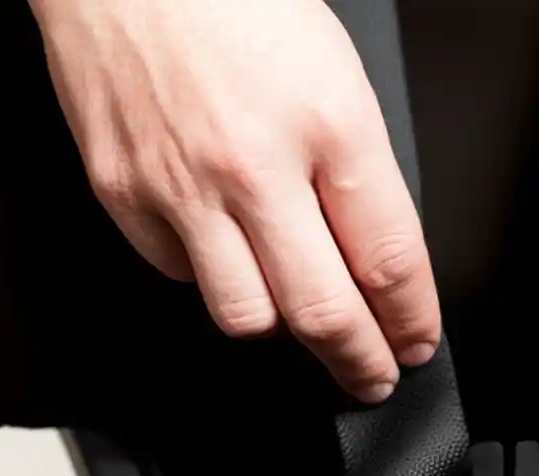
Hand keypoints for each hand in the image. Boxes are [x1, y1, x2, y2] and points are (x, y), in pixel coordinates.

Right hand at [28, 0, 439, 402]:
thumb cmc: (235, 4)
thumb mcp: (335, 75)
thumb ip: (358, 171)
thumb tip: (373, 255)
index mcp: (328, 125)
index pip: (389, 260)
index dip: (411, 319)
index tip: (414, 341)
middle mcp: (255, 166)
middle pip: (322, 312)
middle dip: (360, 362)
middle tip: (373, 375)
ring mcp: (183, 187)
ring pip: (246, 317)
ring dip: (284, 330)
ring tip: (300, 317)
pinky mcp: (124, 196)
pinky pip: (181, 275)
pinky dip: (212, 277)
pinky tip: (226, 251)